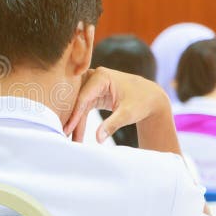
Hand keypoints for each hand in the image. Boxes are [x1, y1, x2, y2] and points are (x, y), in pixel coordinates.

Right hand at [64, 67, 180, 154]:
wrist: (151, 97)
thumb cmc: (142, 102)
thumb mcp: (127, 114)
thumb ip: (112, 125)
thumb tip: (98, 139)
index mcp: (102, 76)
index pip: (83, 97)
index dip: (74, 115)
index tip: (67, 130)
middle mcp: (94, 76)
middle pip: (77, 99)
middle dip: (71, 118)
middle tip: (63, 136)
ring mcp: (93, 83)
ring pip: (78, 104)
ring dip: (74, 120)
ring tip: (70, 138)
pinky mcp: (94, 91)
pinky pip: (83, 106)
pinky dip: (80, 119)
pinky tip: (76, 133)